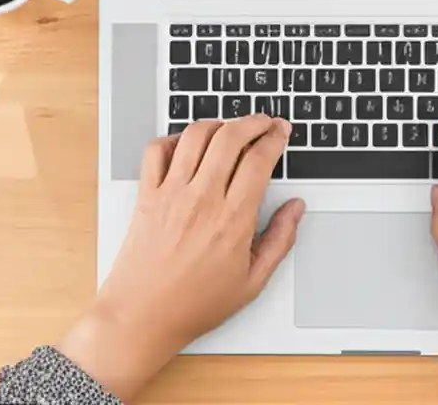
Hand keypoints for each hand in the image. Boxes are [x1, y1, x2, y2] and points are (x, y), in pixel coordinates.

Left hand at [58, 115, 302, 402]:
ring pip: (196, 135)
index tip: (282, 131)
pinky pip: (157, 150)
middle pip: (231, 137)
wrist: (142, 317)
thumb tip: (296, 208)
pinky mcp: (146, 195)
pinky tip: (187, 146)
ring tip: (229, 128)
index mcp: (233, 219)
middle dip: (253, 121)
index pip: (259, 159)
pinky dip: (173, 139)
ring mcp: (171, 194)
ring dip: (217, 123)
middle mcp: (202, 199)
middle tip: (264, 121)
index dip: (275, 137)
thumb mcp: (252, 281)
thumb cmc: (194, 304)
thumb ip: (280, 240)